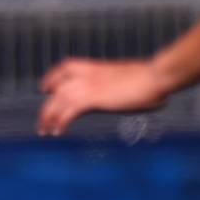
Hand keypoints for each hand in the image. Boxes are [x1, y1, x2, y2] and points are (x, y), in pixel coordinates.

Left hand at [38, 58, 173, 136]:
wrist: (157, 76)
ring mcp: (89, 86)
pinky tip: (59, 132)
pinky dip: (61, 122)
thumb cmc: (153, 78)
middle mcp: (88, 75)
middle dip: (47, 107)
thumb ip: (124, 86)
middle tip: (42, 122)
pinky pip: (68, 112)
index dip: (53, 78)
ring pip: (58, 102)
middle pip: (57, 89)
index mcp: (96, 67)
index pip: (65, 67)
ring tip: (44, 132)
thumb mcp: (131, 79)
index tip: (46, 89)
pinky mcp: (93, 99)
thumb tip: (140, 94)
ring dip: (48, 118)